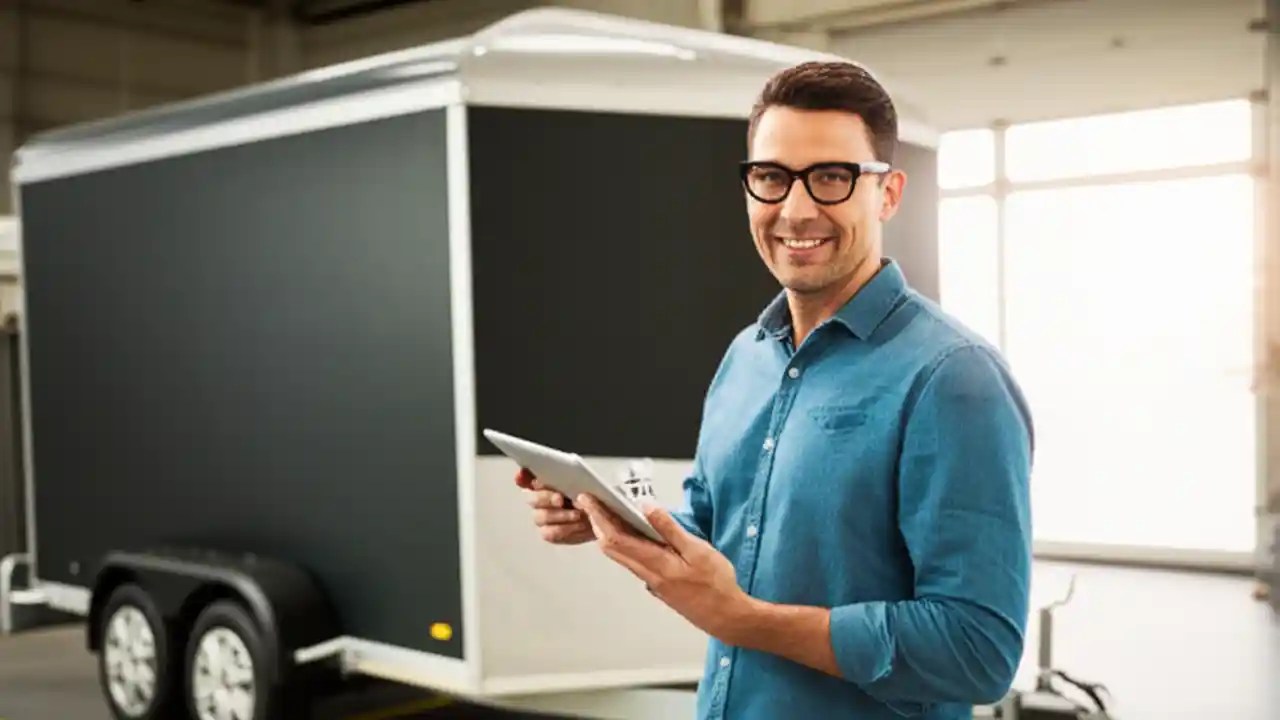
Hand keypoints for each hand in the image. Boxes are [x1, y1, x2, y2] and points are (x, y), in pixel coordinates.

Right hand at [515, 468, 595, 544]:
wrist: (603, 517)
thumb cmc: (592, 496)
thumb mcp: (587, 481)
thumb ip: (574, 475)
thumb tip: (566, 472)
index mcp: (544, 481)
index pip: (525, 476)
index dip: (522, 476)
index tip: (523, 476)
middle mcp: (539, 499)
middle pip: (532, 498)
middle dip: (546, 498)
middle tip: (560, 499)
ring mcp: (542, 517)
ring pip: (540, 517)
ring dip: (560, 516)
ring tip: (578, 514)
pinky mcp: (550, 533)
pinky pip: (550, 533)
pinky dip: (566, 529)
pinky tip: (579, 525)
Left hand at [575, 493, 755, 644]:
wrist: (726, 617)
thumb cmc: (717, 584)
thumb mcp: (697, 550)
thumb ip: (670, 528)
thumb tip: (646, 506)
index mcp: (656, 563)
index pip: (616, 538)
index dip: (599, 517)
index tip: (589, 501)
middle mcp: (648, 575)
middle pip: (611, 548)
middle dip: (597, 523)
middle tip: (590, 503)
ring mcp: (651, 582)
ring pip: (621, 556)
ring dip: (608, 534)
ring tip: (606, 513)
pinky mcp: (658, 585)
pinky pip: (632, 562)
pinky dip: (624, 545)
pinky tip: (631, 534)